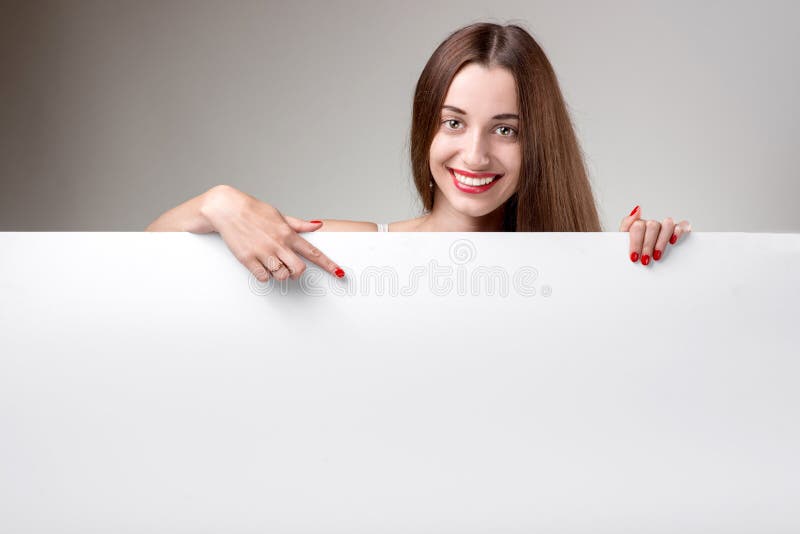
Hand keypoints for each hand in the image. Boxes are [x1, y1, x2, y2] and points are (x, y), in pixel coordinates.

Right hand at [200, 185, 344, 281]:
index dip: (329, 265)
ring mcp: (263, 252)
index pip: (314, 252)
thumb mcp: (279, 215)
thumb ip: (299, 225)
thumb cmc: (253, 211)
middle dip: (296, 273)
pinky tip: (260, 265)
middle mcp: (278, 244)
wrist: (227, 208)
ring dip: (279, 274)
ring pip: (281, 276)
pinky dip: (264, 275)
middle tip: (289, 268)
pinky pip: (263, 277)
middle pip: (299, 270)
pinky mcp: (248, 259)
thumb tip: (318, 224)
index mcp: (288, 234)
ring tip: (271, 263)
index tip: (340, 273)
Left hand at [619, 205, 690, 265]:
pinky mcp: (680, 230)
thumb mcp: (624, 243)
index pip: (638, 226)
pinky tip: (673, 241)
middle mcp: (653, 225)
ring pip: (667, 224)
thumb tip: (637, 209)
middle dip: (647, 245)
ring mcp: (666, 227)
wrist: (642, 265)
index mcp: (639, 226)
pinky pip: (683, 225)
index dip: (635, 242)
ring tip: (657, 256)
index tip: (634, 256)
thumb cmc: (636, 253)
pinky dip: (678, 231)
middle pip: (652, 226)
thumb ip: (627, 225)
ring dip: (661, 241)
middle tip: (645, 260)